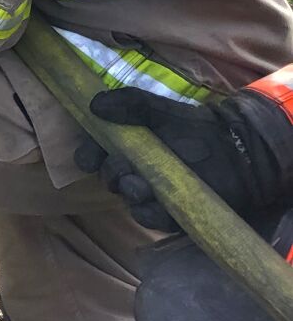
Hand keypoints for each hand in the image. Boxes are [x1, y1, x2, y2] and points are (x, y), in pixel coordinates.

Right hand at [74, 86, 285, 231]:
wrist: (234, 148)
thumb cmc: (192, 126)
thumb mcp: (158, 108)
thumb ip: (129, 103)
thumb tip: (94, 105)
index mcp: (126, 147)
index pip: (96, 154)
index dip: (88, 156)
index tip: (87, 158)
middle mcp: (134, 171)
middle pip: (110, 178)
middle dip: (110, 174)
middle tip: (120, 168)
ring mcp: (153, 194)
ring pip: (128, 199)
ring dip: (129, 192)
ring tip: (138, 184)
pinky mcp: (171, 213)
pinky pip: (151, 218)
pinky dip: (148, 212)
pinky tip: (154, 201)